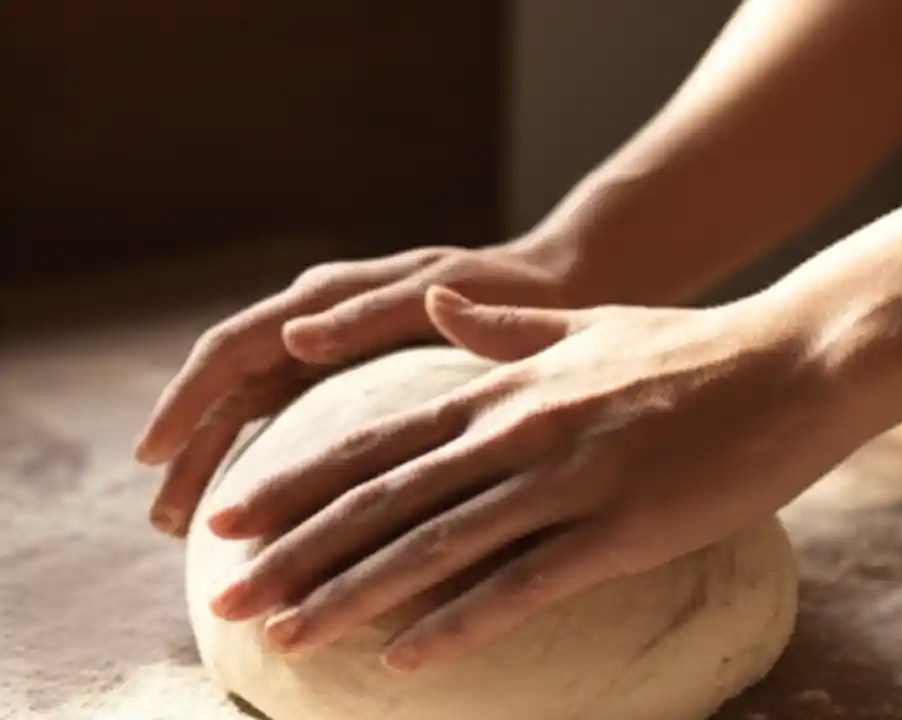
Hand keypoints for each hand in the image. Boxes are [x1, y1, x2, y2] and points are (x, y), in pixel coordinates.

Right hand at [136, 242, 569, 536]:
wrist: (555, 285)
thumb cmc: (505, 289)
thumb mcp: (443, 293)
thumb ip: (373, 313)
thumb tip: (294, 336)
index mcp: (331, 297)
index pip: (236, 346)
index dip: (190, 400)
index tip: (153, 453)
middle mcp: (321, 321)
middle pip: (232, 387)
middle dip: (191, 449)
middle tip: (164, 521)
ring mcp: (336, 350)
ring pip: (256, 408)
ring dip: (219, 463)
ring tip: (188, 529)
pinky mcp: (360, 376)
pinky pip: (294, 418)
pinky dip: (268, 460)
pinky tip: (266, 508)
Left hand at [205, 287, 855, 670]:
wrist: (796, 359)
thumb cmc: (694, 348)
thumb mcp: (589, 324)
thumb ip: (504, 323)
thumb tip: (438, 302)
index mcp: (507, 385)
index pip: (378, 438)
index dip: (296, 478)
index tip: (232, 513)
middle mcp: (522, 429)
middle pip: (385, 497)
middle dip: (296, 547)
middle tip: (228, 593)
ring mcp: (572, 479)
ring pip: (438, 544)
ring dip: (352, 594)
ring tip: (285, 635)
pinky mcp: (625, 528)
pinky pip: (526, 584)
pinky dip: (460, 624)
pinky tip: (406, 661)